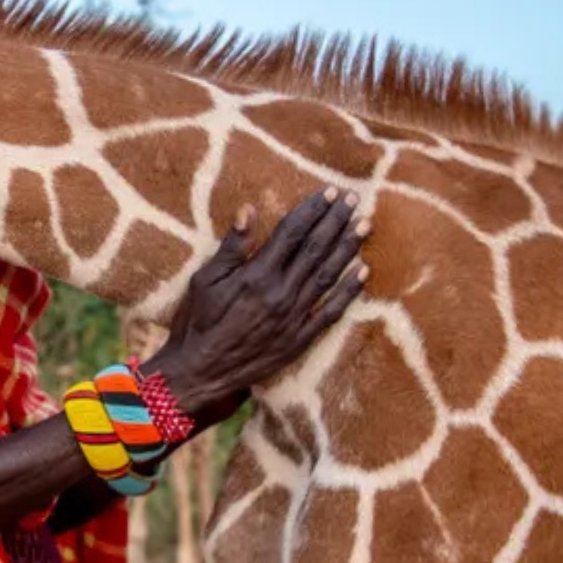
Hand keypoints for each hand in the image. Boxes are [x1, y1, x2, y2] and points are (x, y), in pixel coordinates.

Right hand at [143, 188, 369, 431]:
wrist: (200, 371)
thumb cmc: (197, 322)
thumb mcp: (205, 280)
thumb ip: (230, 247)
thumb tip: (248, 210)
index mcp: (257, 274)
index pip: (291, 233)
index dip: (312, 210)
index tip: (329, 192)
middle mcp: (280, 292)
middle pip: (315, 249)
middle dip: (335, 221)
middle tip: (354, 200)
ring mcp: (293, 316)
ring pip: (328, 275)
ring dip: (348, 248)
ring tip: (364, 226)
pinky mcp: (299, 339)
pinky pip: (330, 312)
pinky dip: (348, 292)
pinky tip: (362, 272)